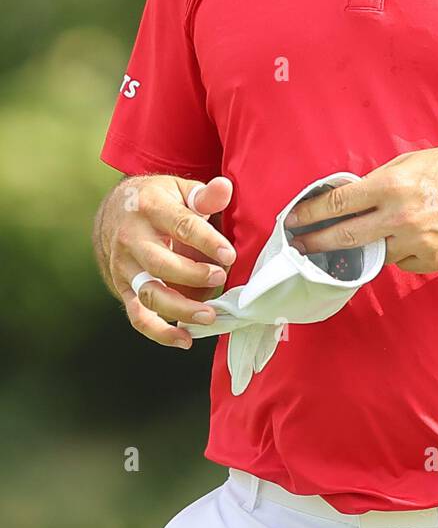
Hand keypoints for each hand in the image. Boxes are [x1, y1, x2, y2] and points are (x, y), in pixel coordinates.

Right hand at [103, 174, 235, 347]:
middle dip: (192, 275)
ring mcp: (124, 266)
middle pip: (160, 263)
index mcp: (150, 207)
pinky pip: (138, 316)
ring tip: (209, 316)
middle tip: (220, 279)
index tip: (229, 255)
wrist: (117, 211)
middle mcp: (131, 238)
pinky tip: (185, 339)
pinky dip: (160, 332)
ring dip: (180, 308)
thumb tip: (225, 187)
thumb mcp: (180, 190)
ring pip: (149, 293)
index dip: (206, 241)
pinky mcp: (124, 288)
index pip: (181, 225)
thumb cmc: (160, 201)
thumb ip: (205, 195)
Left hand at [285, 145, 437, 273]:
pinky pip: (400, 262)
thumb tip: (349, 198)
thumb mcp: (413, 161)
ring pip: (373, 254)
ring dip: (360, 249)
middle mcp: (400, 217)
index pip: (338, 204)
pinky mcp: (431, 262)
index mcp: (392, 185)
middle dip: (316, 243)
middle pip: (344, 238)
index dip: (310, 214)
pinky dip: (396, 251)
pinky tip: (407, 237)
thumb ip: (379, 181)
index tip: (293, 220)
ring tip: (349, 243)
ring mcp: (417, 243)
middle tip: (299, 246)